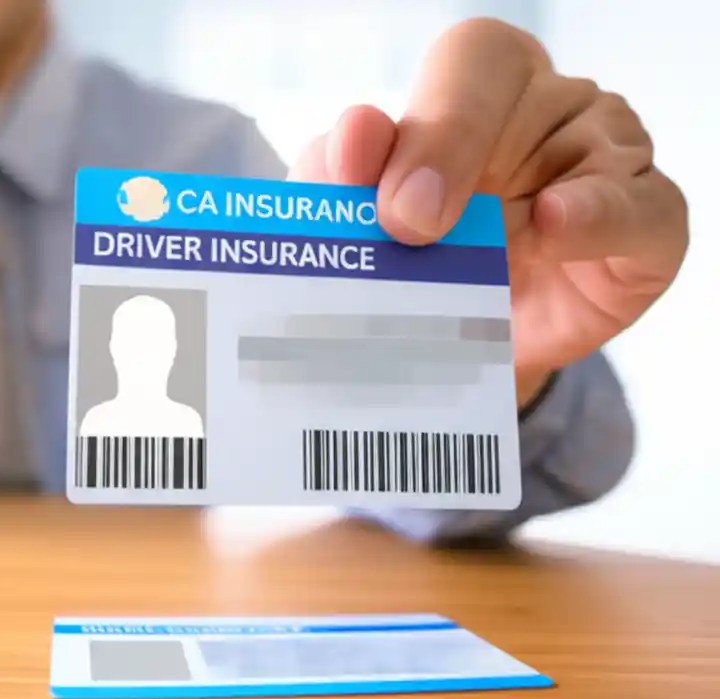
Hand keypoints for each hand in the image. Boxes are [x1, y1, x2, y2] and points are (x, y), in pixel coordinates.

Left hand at [290, 18, 688, 407]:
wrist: (455, 345)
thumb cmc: (407, 258)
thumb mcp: (353, 216)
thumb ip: (342, 174)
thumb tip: (355, 136)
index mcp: (478, 85)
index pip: (469, 61)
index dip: (427, 117)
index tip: (368, 182)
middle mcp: (550, 105)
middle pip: (520, 97)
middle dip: (454, 150)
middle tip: (408, 223)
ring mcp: (608, 156)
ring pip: (584, 150)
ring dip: (517, 207)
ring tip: (472, 252)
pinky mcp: (647, 225)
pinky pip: (641, 211)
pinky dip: (597, 218)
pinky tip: (553, 227)